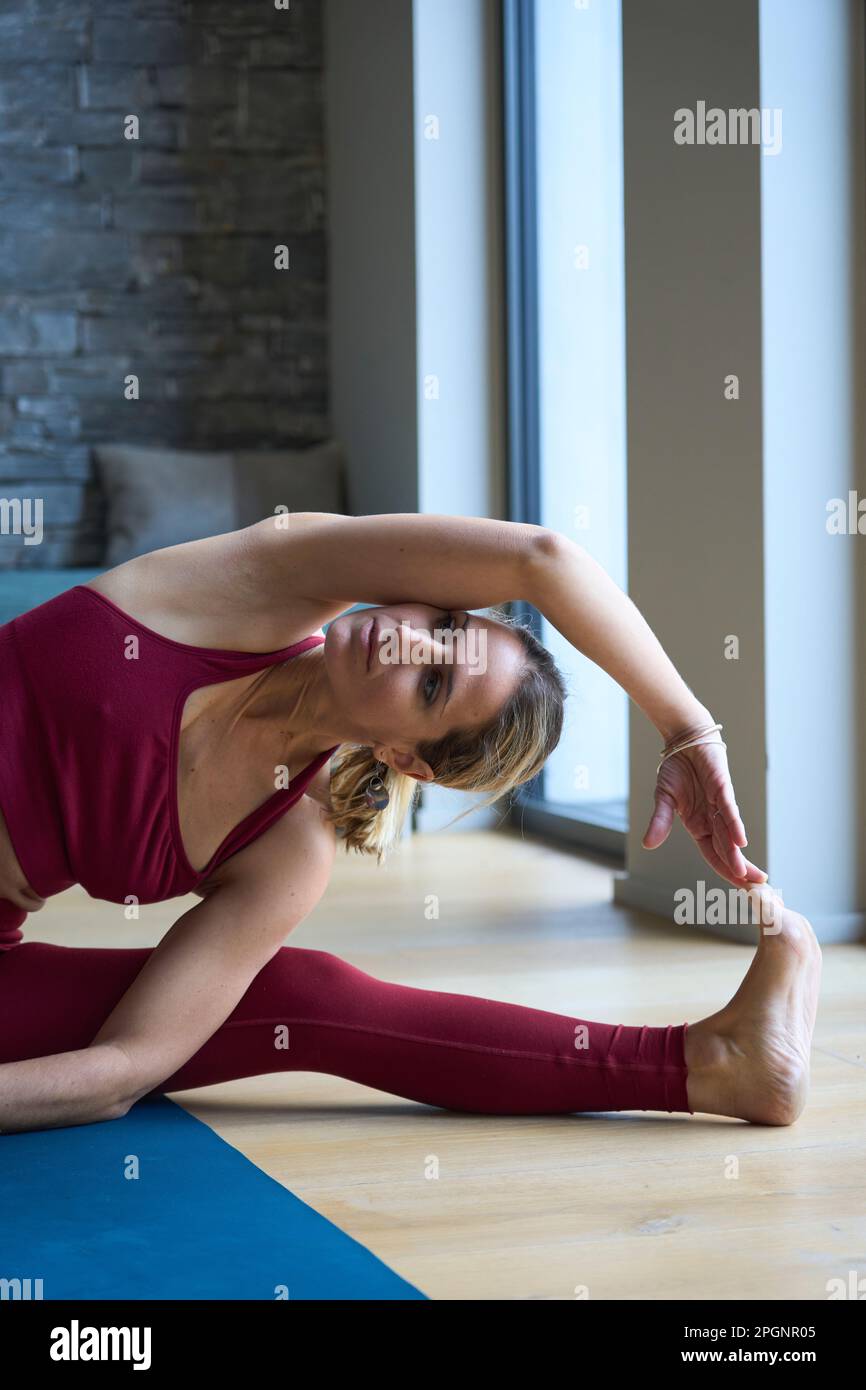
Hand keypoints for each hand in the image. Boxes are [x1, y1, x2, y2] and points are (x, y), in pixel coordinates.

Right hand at [642, 738, 767, 887]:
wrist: (684, 740)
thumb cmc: (676, 769)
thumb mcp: (663, 799)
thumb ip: (659, 822)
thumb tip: (648, 845)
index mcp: (699, 825)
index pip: (714, 854)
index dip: (726, 870)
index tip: (740, 887)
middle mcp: (712, 819)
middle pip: (727, 850)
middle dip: (742, 870)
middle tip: (758, 889)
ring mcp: (718, 804)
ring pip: (729, 835)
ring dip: (738, 855)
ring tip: (751, 876)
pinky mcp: (721, 787)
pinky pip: (727, 810)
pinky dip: (733, 826)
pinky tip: (740, 841)